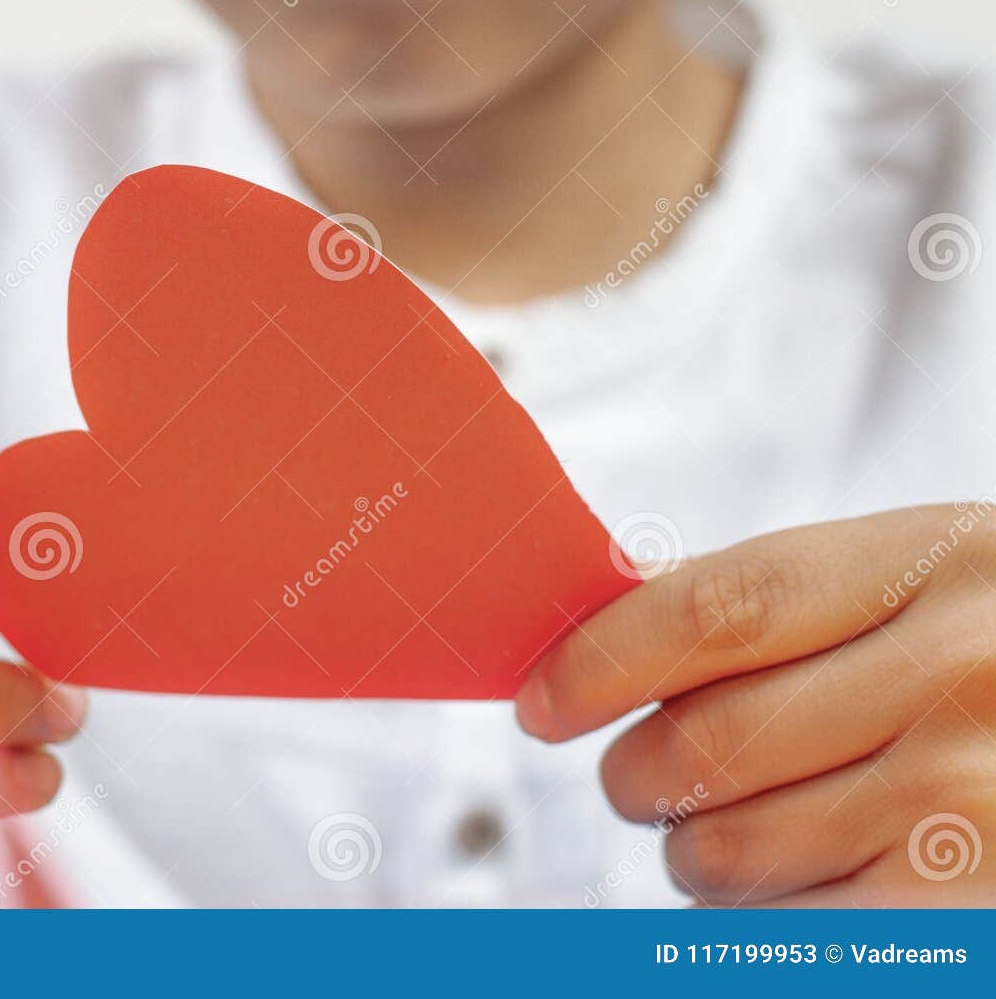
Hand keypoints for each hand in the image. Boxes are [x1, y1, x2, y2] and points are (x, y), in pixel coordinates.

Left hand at [517, 507, 995, 905]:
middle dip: (632, 774)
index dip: (599, 659)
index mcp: (930, 563)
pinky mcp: (971, 904)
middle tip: (636, 776)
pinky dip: (759, 916)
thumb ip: (776, 602)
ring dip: (692, 852)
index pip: (716, 609)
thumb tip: (597, 633)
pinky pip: (794, 928)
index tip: (540, 701)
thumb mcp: (919, 575)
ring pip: (731, 852)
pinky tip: (791, 878)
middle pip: (704, 742)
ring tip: (726, 828)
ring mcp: (972, 799)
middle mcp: (960, 676)